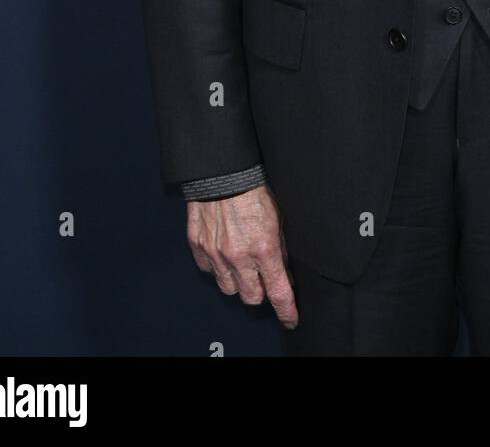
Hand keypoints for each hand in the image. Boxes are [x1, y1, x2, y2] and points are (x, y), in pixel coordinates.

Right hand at [187, 184, 297, 329]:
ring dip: (237, 282)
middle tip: (263, 280)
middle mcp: (239, 256)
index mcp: (264, 249)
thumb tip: (284, 273)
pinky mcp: (198, 246)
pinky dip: (217, 267)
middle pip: (251, 297)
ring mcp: (216, 253)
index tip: (290, 318)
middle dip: (260, 293)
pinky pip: (208, 271)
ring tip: (242, 265)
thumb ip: (280, 249)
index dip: (286, 310)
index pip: (278, 293)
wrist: (223, 172)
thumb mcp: (279, 219)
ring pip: (228, 288)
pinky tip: (223, 253)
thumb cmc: (254, 190)